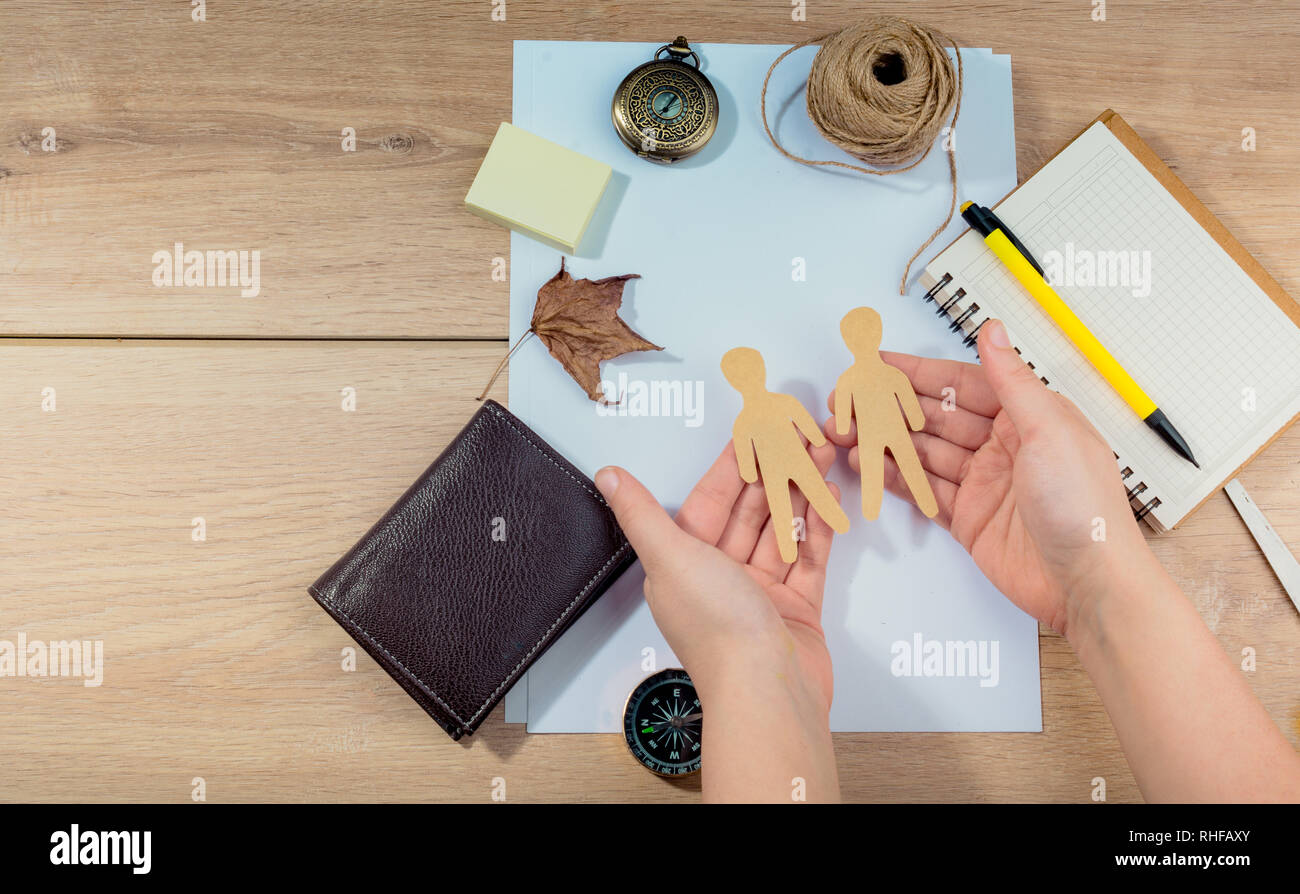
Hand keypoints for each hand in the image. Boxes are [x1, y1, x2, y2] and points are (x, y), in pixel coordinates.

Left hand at [594, 442, 840, 711]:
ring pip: (780, 531)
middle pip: (747, 513)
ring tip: (820, 455)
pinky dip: (818, 528)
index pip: (707, 502)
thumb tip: (607, 477)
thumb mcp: (670, 557)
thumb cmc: (717, 630)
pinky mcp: (797, 610)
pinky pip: (807, 558)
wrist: (768, 691)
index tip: (752, 431)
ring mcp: (760, 595)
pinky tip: (828, 498)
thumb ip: (641, 513)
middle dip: (772, 472)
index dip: (730, 465)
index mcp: (683, 566)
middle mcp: (719, 578)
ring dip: (799, 492)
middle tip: (797, 434)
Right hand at [825, 319, 1149, 635]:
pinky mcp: (969, 518)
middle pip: (936, 417)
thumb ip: (1013, 381)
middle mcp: (1003, 447)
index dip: (918, 374)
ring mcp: (983, 483)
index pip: (962, 385)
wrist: (1089, 582)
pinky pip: (924, 491)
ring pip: (924, 453)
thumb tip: (993, 331)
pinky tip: (869, 465)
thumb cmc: (1085, 505)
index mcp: (1027, 417)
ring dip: (886, 441)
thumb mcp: (1050, 430)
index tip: (880, 364)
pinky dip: (896, 478)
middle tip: (850, 399)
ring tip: (847, 431)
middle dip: (891, 407)